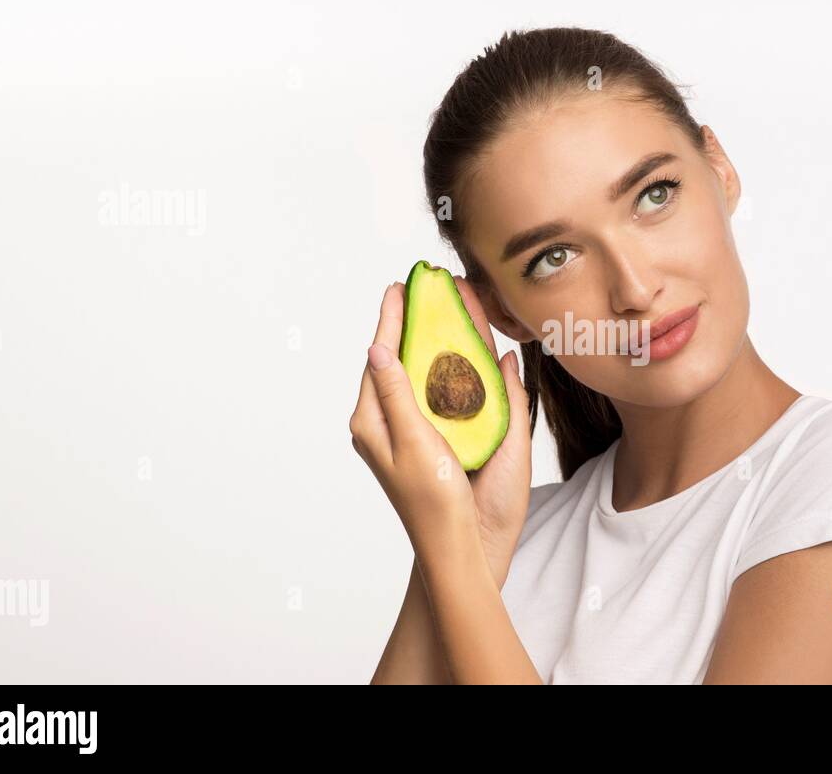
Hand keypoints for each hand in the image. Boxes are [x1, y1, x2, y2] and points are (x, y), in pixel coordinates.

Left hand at [350, 280, 530, 585]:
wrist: (457, 543)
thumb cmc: (435, 501)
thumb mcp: (413, 442)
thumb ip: (396, 394)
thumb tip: (379, 349)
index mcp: (372, 421)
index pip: (380, 357)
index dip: (390, 321)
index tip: (400, 288)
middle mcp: (386, 422)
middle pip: (396, 360)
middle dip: (412, 324)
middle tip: (426, 291)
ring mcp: (407, 431)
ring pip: (416, 374)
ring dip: (430, 342)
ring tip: (443, 311)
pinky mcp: (429, 440)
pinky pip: (432, 393)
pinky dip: (444, 368)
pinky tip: (459, 355)